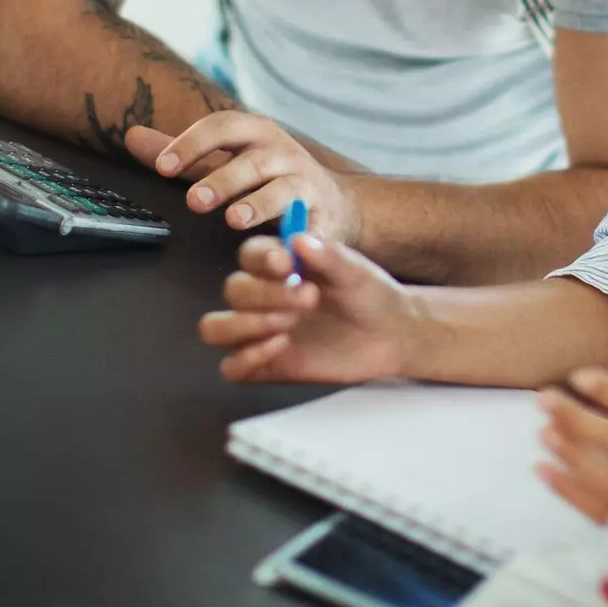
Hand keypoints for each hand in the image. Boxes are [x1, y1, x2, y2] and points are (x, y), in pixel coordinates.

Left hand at [127, 112, 358, 243]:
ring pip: (282, 189)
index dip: (193, 143)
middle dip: (222, 179)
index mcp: (256, 132)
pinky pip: (308, 224)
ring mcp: (306, 182)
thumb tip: (130, 135)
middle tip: (194, 201)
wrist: (334, 204)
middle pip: (251, 160)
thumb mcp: (227, 159)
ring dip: (258, 204)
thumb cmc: (268, 178)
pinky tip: (279, 249)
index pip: (222, 127)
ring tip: (234, 219)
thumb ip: (184, 153)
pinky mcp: (323, 214)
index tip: (163, 167)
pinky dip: (294, 235)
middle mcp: (283, 152)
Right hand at [198, 234, 414, 383]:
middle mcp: (263, 296)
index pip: (249, 255)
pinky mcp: (266, 365)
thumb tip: (298, 239)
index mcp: (279, 265)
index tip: (286, 264)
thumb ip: (328, 256)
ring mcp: (260, 332)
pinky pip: (231, 367)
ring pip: (216, 328)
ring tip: (287, 325)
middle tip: (308, 299)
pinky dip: (246, 358)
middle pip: (233, 290)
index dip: (260, 259)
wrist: (391, 335)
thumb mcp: (356, 272)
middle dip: (265, 294)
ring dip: (245, 325)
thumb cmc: (370, 295)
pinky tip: (279, 347)